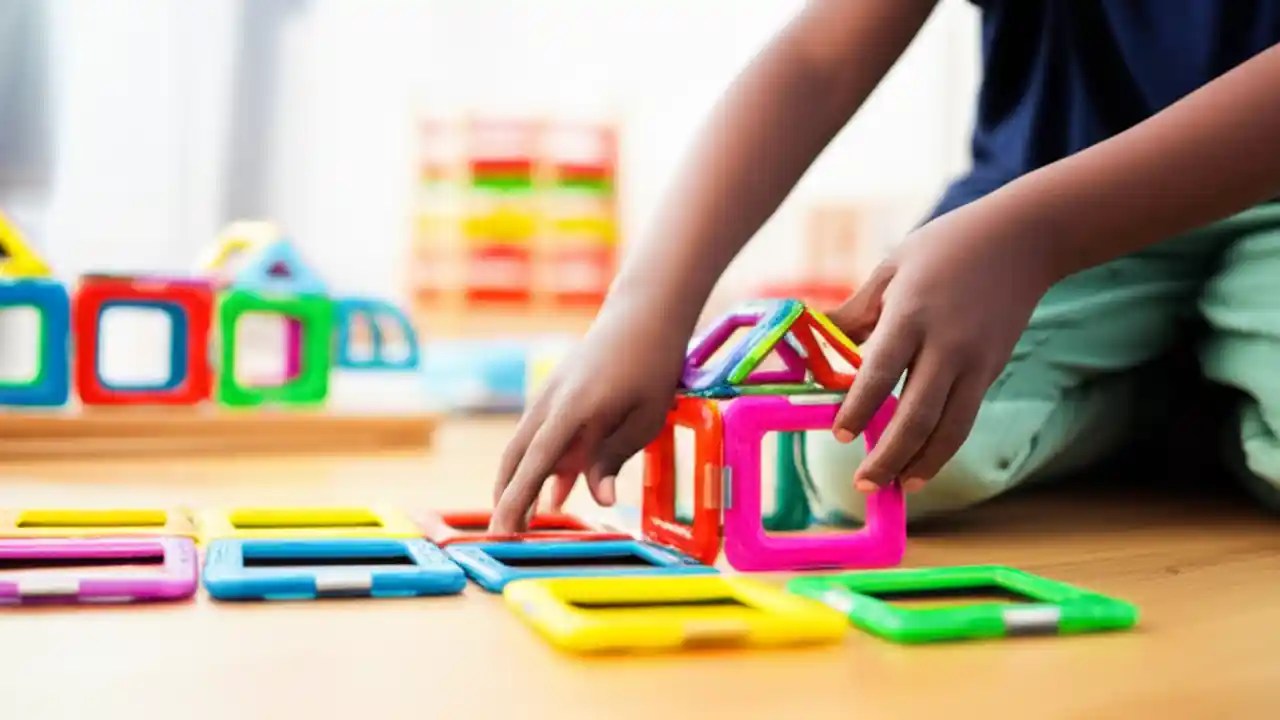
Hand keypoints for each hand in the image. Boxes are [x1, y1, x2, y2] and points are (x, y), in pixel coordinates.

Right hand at [490, 298, 687, 531]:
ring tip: (522, 519)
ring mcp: (550, 396)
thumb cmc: (651, 363)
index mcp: (572, 410)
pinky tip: (554, 490)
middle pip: (516, 457)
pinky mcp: (558, 394)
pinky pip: (540, 434)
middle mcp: (551, 403)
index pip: (535, 464)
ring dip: (519, 482)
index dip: (517, 501)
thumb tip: (601, 500)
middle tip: (503, 535)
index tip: (504, 531)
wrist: (644, 312)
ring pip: (524, 446)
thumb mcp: (644, 417)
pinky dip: (539, 463)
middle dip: (507, 498)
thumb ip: (614, 457)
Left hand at [825, 203, 1061, 493]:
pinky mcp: (990, 371)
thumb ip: (854, 313)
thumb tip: (815, 342)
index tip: (839, 435)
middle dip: (889, 456)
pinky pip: (964, 419)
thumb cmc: (945, 248)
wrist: (1023, 240)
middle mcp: (946, 345)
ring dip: (921, 463)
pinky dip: (943, 447)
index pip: (881, 372)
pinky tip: (921, 464)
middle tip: (863, 485)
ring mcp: (974, 362)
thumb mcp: (891, 269)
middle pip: (917, 415)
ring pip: (949, 428)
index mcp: (912, 315)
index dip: (859, 408)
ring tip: (897, 487)